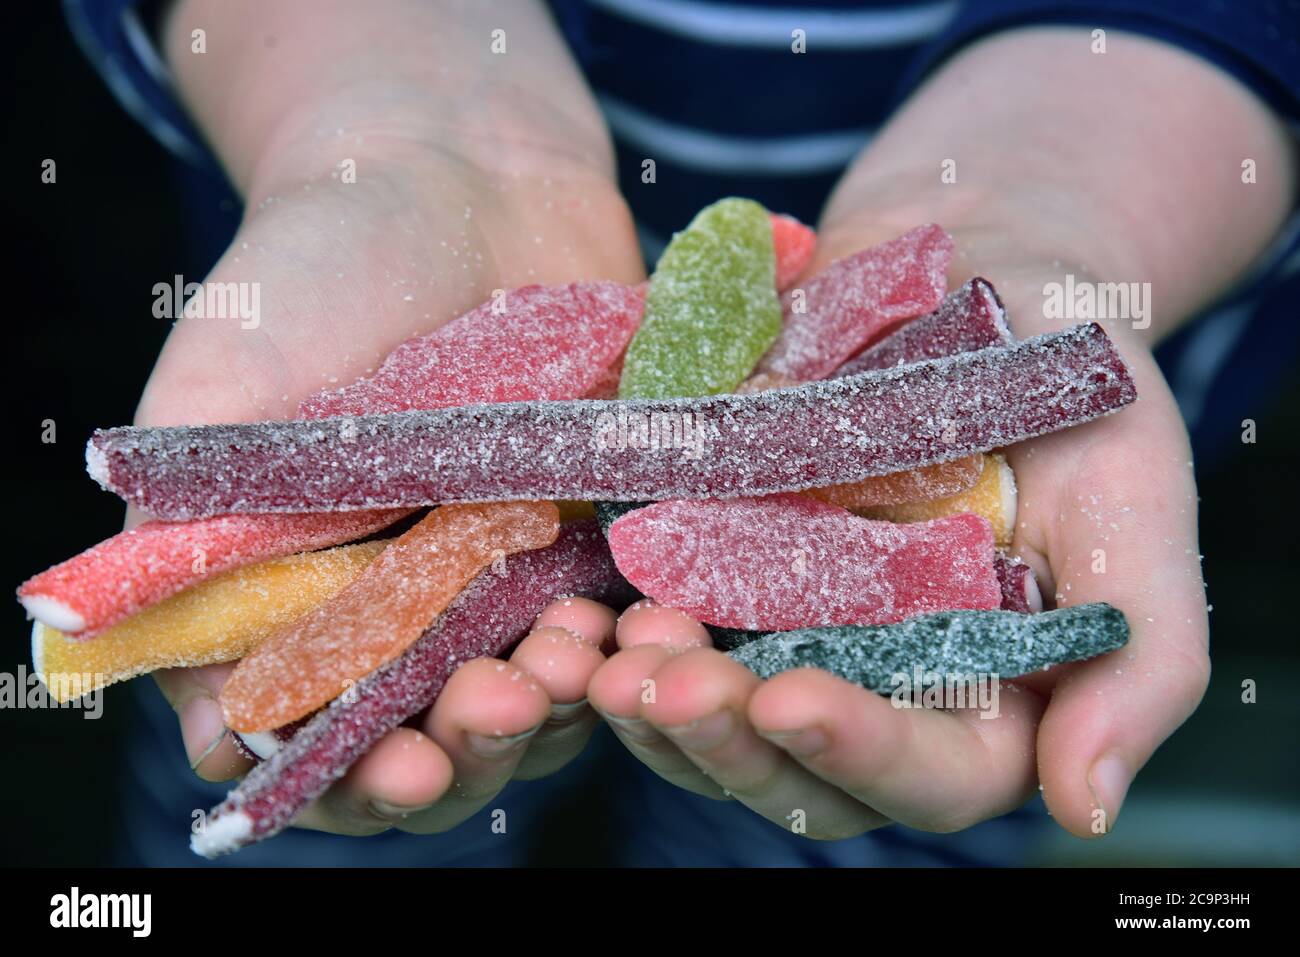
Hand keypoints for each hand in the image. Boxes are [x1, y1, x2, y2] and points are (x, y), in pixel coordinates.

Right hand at [139, 106, 642, 833]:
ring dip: (555, 704)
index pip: (318, 736)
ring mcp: (505, 575)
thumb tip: (185, 709)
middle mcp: (405, 605)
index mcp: (300, 594)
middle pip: (438, 737)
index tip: (395, 764)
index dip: (352, 776)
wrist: (459, 175)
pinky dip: (632, 641)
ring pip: (535, 696)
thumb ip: (188, 532)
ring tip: (567, 654)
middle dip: (468, 746)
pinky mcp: (594, 531)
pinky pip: (620, 618)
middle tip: (495, 705)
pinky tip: (641, 624)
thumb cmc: (317, 268)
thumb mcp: (224, 389)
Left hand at [586, 226, 1209, 839]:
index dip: (862, 751)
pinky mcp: (726, 583)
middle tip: (664, 681)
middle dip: (725, 740)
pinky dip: (619, 639)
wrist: (970, 276)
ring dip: (655, 705)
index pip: (934, 774)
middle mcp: (883, 689)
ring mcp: (795, 641)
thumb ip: (1139, 656)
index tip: (788, 699)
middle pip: (800, 774)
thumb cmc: (1068, 380)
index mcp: (989, 696)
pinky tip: (583, 612)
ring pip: (716, 727)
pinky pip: (664, 639)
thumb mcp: (1134, 497)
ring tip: (606, 651)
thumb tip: (1086, 811)